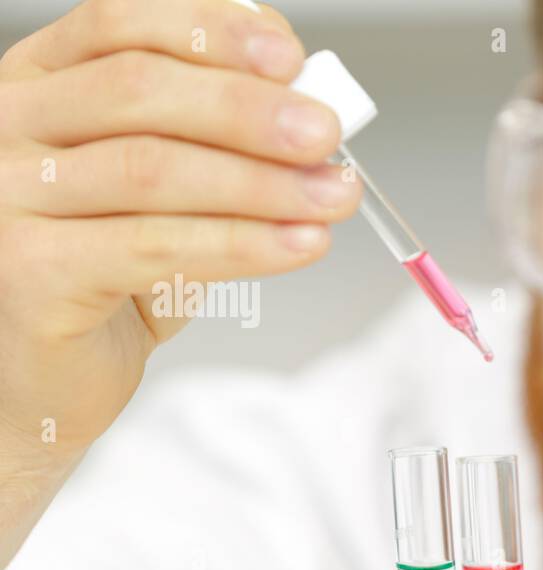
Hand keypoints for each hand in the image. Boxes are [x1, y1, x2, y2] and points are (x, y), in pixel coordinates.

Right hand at [0, 0, 360, 568]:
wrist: (42, 385)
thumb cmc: (104, 283)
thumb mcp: (161, 197)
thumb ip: (210, 147)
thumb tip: (307, 119)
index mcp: (35, 89)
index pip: (115, 28)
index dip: (208, 30)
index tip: (289, 55)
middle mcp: (6, 131)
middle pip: (137, 90)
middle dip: (249, 110)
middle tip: (326, 135)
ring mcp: (4, 201)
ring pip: (152, 168)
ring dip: (263, 182)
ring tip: (334, 195)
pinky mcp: (30, 273)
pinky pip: (155, 246)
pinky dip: (243, 243)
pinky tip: (300, 243)